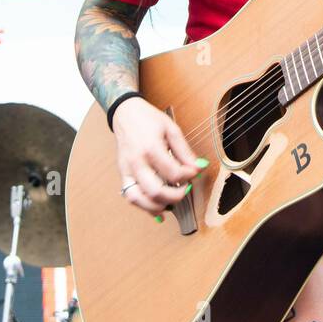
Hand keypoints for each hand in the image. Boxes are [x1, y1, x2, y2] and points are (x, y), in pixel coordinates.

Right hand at [112, 96, 202, 218]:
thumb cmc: (148, 120)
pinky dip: (144, 206)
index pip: (173, 173)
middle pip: (155, 191)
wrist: (126, 114)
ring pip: (138, 199)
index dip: (188, 176)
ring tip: (172, 203)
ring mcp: (127, 170)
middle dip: (175, 196)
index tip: (195, 172)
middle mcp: (136, 162)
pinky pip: (130, 196)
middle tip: (186, 189)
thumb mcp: (172, 129)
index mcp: (150, 148)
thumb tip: (199, 168)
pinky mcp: (123, 174)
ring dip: (157, 206)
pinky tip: (158, 208)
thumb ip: (185, 151)